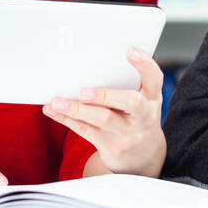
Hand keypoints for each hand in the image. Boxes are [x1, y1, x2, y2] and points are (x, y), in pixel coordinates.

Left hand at [42, 46, 165, 176]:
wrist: (141, 155)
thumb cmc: (136, 116)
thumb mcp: (143, 100)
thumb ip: (127, 83)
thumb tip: (90, 63)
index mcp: (152, 98)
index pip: (155, 78)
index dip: (145, 64)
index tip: (130, 51)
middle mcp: (143, 116)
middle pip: (131, 103)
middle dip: (106, 95)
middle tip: (84, 91)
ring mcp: (127, 133)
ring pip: (103, 120)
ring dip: (77, 109)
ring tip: (57, 101)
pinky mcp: (110, 145)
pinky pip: (86, 130)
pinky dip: (66, 119)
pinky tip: (52, 110)